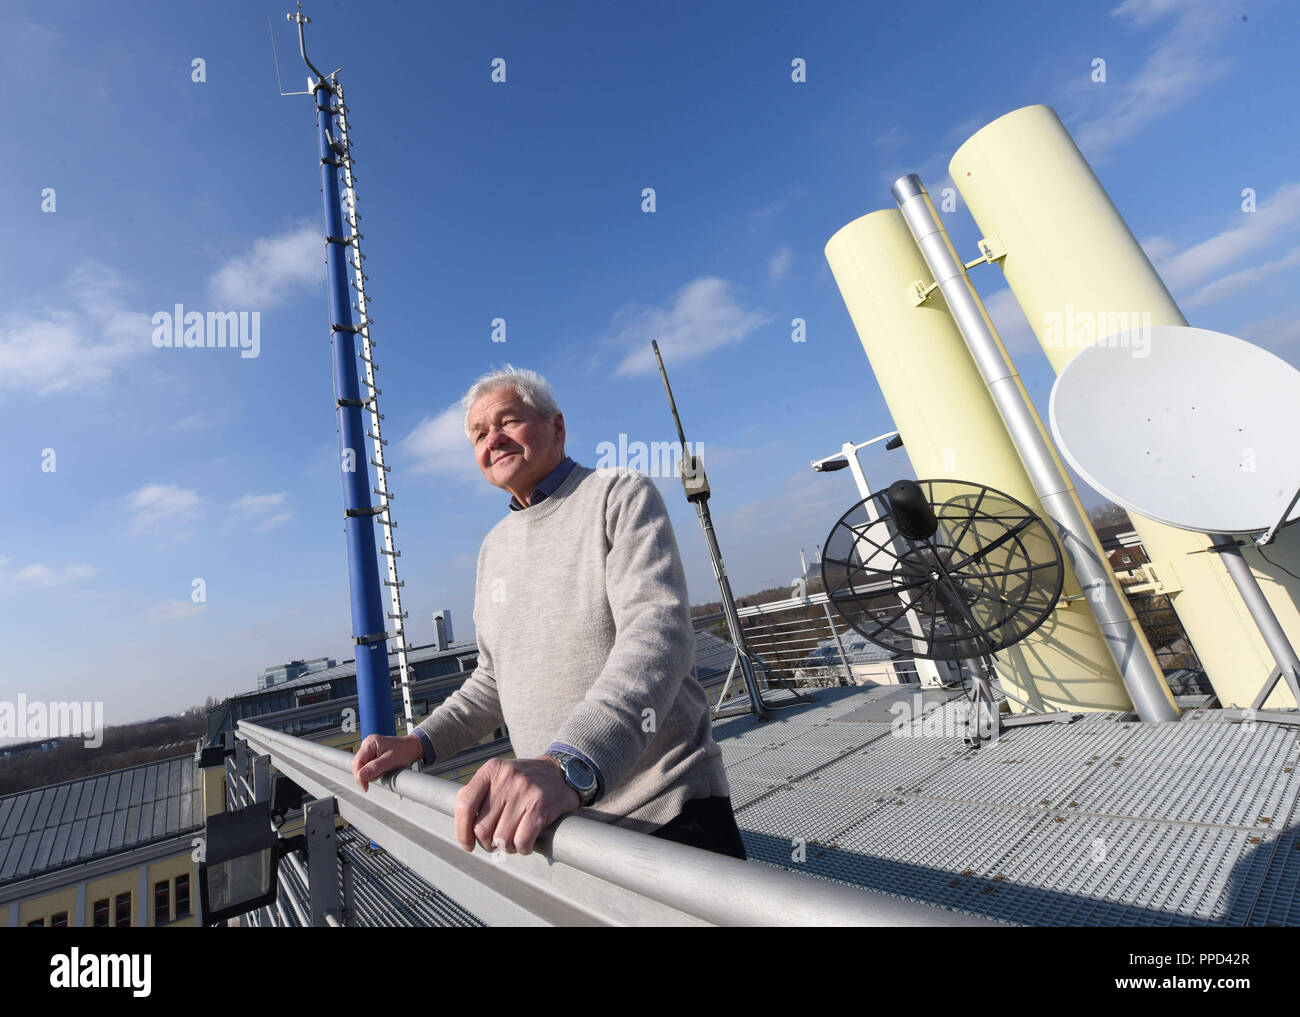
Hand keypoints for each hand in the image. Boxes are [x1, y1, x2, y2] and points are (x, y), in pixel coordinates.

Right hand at [351, 733, 423, 791]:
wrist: (413, 748)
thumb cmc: (405, 750)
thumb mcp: (390, 760)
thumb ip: (375, 767)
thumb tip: (361, 775)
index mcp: (370, 743)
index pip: (356, 762)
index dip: (359, 776)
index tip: (365, 786)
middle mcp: (367, 745)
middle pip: (358, 766)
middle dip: (368, 774)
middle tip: (381, 773)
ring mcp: (369, 751)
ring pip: (363, 768)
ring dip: (373, 773)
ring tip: (385, 769)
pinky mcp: (372, 756)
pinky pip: (368, 768)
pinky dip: (375, 771)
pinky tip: (384, 769)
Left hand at [455, 756, 580, 855]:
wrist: (562, 772)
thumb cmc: (527, 781)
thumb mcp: (500, 777)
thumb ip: (481, 795)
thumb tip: (464, 827)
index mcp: (491, 770)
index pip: (464, 804)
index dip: (461, 830)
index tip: (467, 844)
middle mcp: (506, 778)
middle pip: (482, 827)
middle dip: (488, 843)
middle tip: (497, 842)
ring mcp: (524, 791)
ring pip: (501, 838)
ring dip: (507, 847)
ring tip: (514, 841)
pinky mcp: (540, 805)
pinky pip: (522, 840)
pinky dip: (522, 848)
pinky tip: (526, 843)